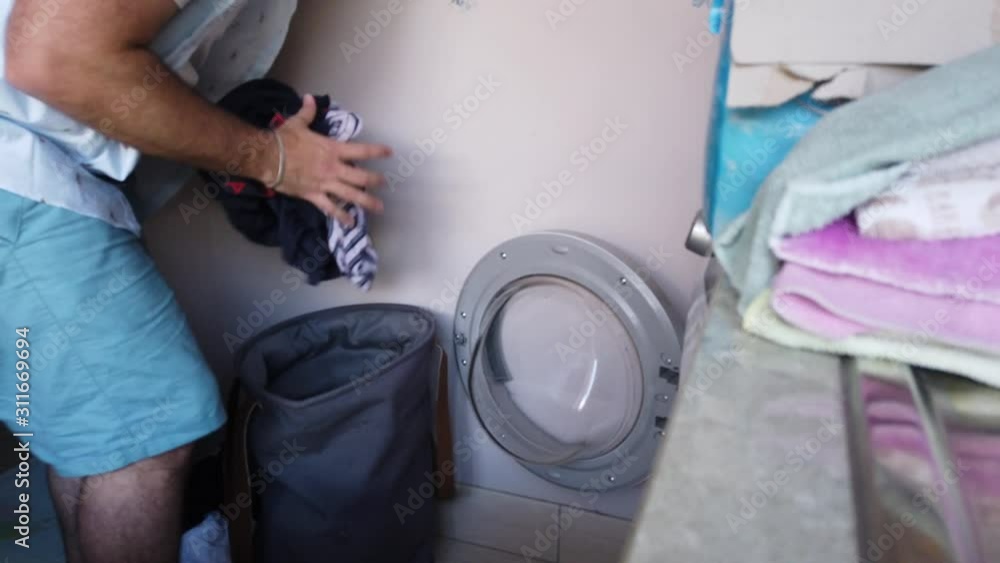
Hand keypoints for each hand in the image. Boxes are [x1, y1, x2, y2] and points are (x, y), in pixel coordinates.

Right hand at [269, 94, 391, 225]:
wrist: (266, 158)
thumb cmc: (283, 139)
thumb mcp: (297, 123)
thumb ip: (308, 112)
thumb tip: (309, 98)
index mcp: (332, 150)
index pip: (361, 151)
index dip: (377, 151)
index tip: (389, 153)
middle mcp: (333, 168)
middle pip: (361, 177)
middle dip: (375, 180)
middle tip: (384, 183)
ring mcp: (325, 183)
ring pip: (351, 195)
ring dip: (366, 201)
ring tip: (379, 207)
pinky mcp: (313, 196)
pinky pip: (330, 208)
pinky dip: (341, 216)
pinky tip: (350, 223)